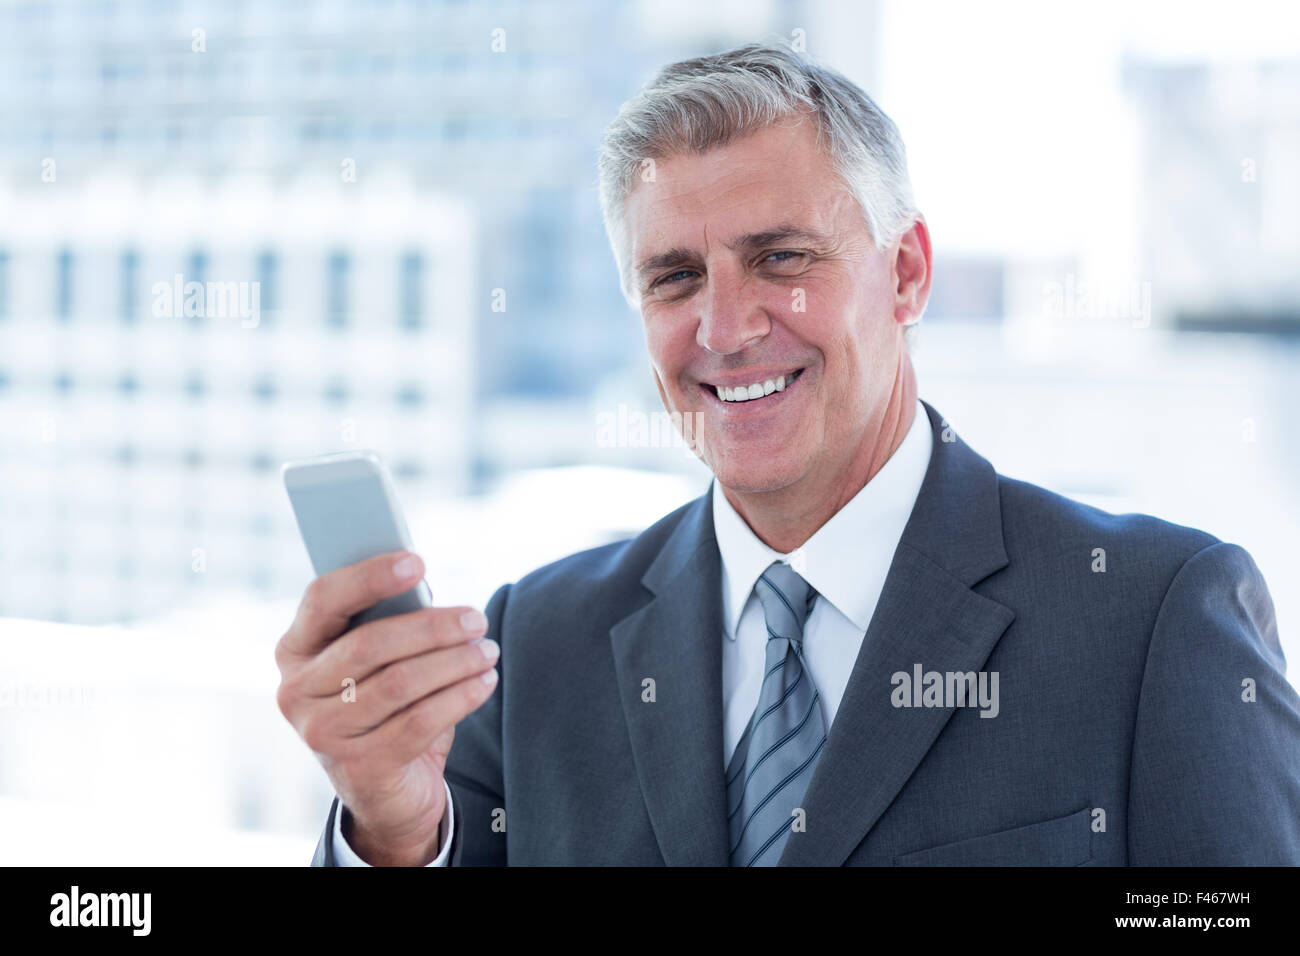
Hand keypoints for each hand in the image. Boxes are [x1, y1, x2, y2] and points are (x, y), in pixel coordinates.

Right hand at [275, 551, 498, 864]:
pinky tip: (485, 682)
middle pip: (370, 644)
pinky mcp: (360, 766)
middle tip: (476, 619)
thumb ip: (389, 621)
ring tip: (488, 650)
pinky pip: (420, 722)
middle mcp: (296, 691)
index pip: (324, 599)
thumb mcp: (377, 660)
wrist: (383, 788)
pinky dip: (460, 697)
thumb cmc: (383, 702)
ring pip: (400, 683)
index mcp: (295, 649)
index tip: (417, 562)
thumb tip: (423, 587)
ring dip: (455, 662)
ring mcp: (323, 733)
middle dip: (432, 627)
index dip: (369, 577)